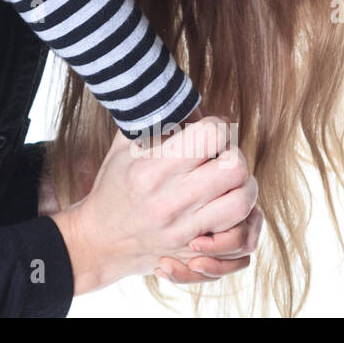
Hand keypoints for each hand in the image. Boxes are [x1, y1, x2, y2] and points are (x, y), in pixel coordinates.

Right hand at [50, 116, 259, 294]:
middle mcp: (170, 199)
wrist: (100, 239)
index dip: (218, 125)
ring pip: (242, 201)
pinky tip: (226, 205)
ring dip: (243, 186)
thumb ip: (150, 120)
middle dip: (234, 154)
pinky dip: (241, 216)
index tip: (210, 129)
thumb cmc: (113, 187)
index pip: (211, 135)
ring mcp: (183, 227)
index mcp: (152, 168)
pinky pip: (237, 233)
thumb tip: (175, 95)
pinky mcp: (193, 247)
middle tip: (222, 155)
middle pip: (235, 167)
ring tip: (228, 181)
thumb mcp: (122, 147)